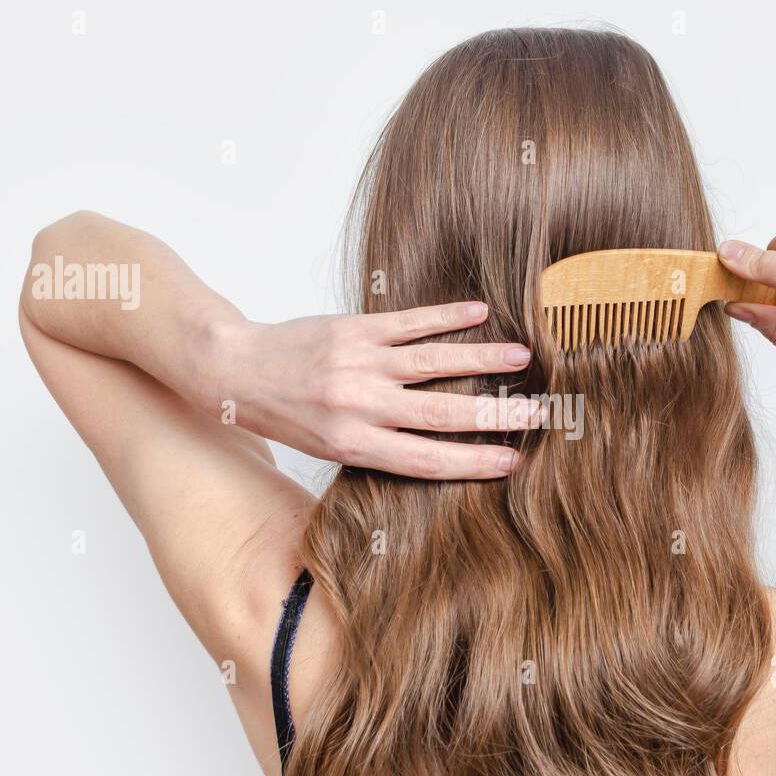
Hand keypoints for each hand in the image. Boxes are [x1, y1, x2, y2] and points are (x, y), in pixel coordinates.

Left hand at [216, 301, 538, 478]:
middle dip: (495, 415)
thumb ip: (381, 446)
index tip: (513, 461)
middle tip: (539, 413)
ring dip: (483, 358)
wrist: (237, 371)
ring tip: (522, 358)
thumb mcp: (329, 447)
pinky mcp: (355, 329)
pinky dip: (446, 317)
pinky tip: (479, 313)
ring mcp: (360, 363)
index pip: (428, 459)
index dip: (475, 462)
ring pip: (434, 362)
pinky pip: (409, 323)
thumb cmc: (285, 416)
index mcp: (355, 445)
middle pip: (443, 413)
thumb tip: (441, 450)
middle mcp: (361, 406)